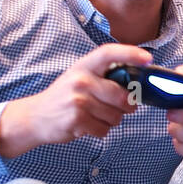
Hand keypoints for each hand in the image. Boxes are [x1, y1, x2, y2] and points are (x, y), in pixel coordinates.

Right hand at [0, 44, 148, 157]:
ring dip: (110, 120)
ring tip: (93, 115)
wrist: (34, 116)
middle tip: (117, 107)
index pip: (108, 53)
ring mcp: (78, 100)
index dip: (130, 54)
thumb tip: (136, 86)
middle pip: (123, 96)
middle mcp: (81, 80)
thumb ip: (104, 78)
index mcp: (83, 66)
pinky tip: (86, 124)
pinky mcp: (76, 120)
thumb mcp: (80, 78)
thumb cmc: (63, 97)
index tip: (148, 59)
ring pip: (116, 116)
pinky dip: (100, 130)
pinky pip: (104, 130)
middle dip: (127, 106)